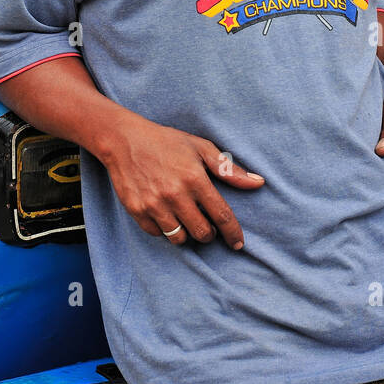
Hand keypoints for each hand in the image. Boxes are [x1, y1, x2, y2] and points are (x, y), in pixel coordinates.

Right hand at [100, 119, 264, 247]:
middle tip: (205, 223)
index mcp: (195, 179)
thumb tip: (258, 183)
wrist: (124, 140)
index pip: (221, 215)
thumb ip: (228, 169)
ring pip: (179, 238)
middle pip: (202, 233)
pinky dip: (165, 230)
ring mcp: (154, 204)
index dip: (233, 233)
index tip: (238, 244)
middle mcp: (175, 195)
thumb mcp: (200, 147)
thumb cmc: (166, 142)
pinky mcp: (137, 211)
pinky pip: (158, 234)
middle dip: (208, 233)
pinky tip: (166, 215)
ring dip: (187, 233)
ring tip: (185, 219)